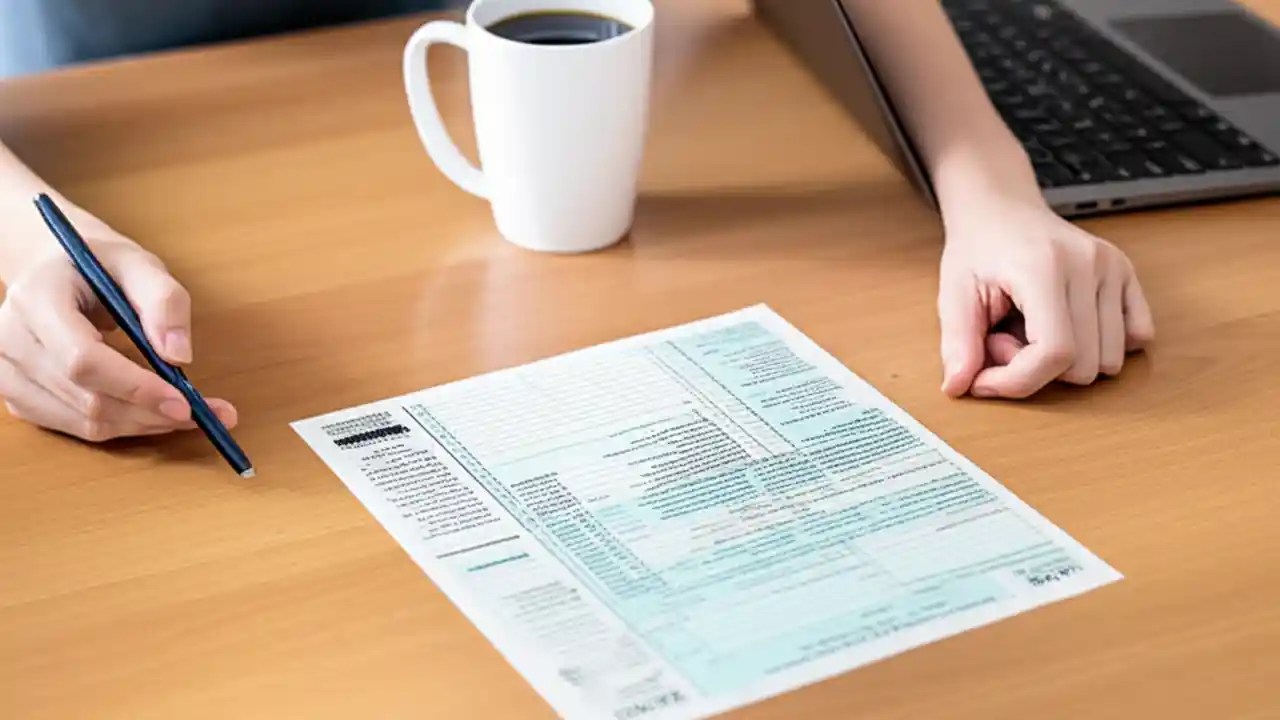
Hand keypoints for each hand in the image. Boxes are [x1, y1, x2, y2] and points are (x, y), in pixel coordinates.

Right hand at [0, 217, 236, 440]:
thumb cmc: (96, 263)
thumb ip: (164, 302)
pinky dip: (122, 426)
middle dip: (151, 412)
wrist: (50, 267)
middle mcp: (10, 339)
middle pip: (86, 399)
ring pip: (84, 421)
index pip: (82, 360)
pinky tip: (151, 413)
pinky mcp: (17, 395)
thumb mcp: (138, 264)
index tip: (185, 403)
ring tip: (185, 414)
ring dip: (142, 425)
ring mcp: (6, 372)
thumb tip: (179, 356)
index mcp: (36, 299)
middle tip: (203, 413)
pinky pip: (75, 428)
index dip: (136, 387)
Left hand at [937, 197, 1154, 398]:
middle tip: (1005, 338)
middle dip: (1035, 369)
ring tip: (1032, 329)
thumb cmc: (978, 251)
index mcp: (1044, 267)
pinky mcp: (1128, 274)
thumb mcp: (952, 294)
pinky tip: (1066, 326)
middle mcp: (1089, 264)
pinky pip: (1139, 337)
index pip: (1054, 352)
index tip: (983, 379)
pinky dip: (1101, 347)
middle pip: (1082, 366)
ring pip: (1109, 362)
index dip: (1017, 381)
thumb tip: (958, 388)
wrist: (1001, 210)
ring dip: (1066, 362)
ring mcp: (1115, 268)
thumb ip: (957, 343)